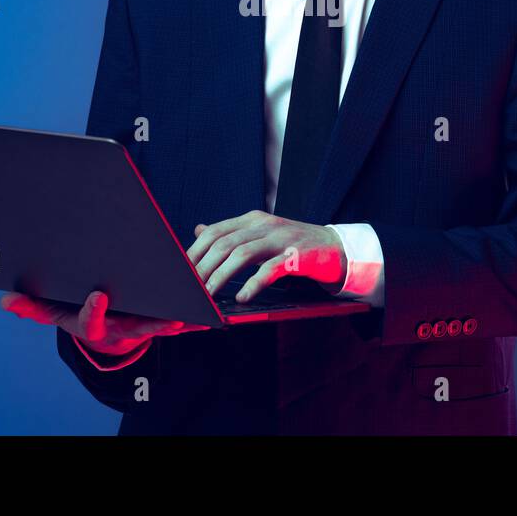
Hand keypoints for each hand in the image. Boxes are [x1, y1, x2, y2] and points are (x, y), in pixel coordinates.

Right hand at [0, 290, 207, 356]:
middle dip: (153, 321)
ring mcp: (138, 326)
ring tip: (195, 315)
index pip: (93, 319)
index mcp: (93, 324)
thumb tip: (6, 301)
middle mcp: (118, 327)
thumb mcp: (53, 312)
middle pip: (135, 325)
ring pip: (160, 324)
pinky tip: (208, 315)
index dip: (94, 310)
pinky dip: (191, 318)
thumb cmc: (77, 314)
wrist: (102, 330)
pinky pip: (174, 320)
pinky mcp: (154, 321)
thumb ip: (31, 306)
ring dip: (178, 321)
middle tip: (169, 317)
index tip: (98, 296)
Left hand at [187, 210, 346, 301]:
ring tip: (209, 294)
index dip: (196, 251)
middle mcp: (264, 225)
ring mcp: (281, 239)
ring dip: (222, 276)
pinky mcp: (296, 256)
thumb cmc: (293, 245)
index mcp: (252, 219)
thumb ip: (231, 232)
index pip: (216, 231)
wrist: (334, 248)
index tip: (182, 270)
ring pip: (243, 254)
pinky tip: (242, 296)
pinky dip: (253, 284)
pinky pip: (269, 269)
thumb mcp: (260, 233)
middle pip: (225, 243)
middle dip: (204, 267)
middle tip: (191, 287)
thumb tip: (198, 230)